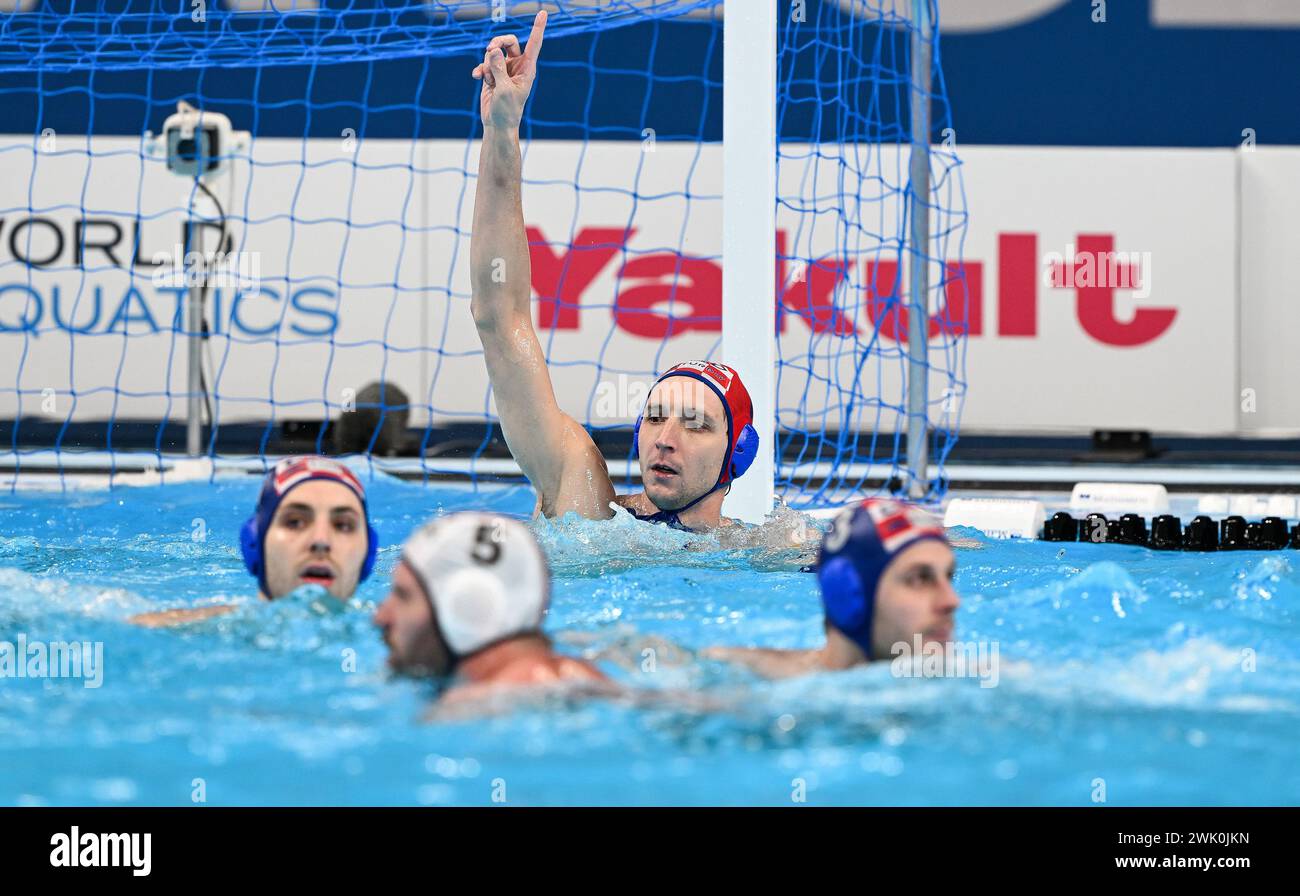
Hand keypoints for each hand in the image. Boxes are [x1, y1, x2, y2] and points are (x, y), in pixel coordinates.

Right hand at [471, 10, 546, 130]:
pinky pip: (484, 64)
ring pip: (493, 53)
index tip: (543, 12)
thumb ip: (499, 67)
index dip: (538, 27)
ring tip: (488, 79)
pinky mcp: (492, 75)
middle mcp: (517, 66)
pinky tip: (477, 77)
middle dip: (497, 42)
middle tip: (490, 49)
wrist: (498, 124)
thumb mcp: (504, 89)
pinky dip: (480, 70)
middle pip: (508, 41)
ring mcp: (504, 70)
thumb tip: (492, 49)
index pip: (534, 43)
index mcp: (527, 68)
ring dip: (487, 63)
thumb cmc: (507, 110)